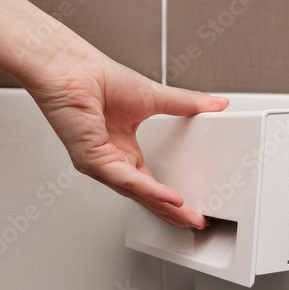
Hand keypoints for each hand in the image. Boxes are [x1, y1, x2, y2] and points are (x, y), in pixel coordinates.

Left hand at [23, 47, 228, 228]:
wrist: (73, 68)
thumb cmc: (98, 79)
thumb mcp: (156, 97)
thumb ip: (188, 105)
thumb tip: (215, 104)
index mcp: (122, 149)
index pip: (149, 182)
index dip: (171, 196)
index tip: (192, 205)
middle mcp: (110, 160)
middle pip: (145, 196)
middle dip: (172, 212)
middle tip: (195, 222)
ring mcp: (100, 163)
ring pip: (137, 193)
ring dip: (165, 208)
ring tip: (188, 216)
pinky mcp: (93, 160)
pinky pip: (127, 180)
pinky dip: (150, 190)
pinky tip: (170, 198)